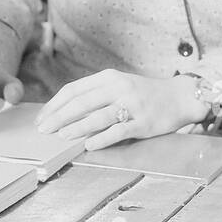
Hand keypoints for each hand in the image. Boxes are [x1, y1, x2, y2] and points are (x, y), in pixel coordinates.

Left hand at [35, 70, 208, 150]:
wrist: (179, 96)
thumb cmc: (143, 93)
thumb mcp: (118, 85)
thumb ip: (95, 95)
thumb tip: (64, 113)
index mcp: (108, 77)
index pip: (74, 89)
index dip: (55, 104)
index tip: (42, 118)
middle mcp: (118, 88)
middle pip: (82, 102)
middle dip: (59, 117)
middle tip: (44, 129)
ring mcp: (131, 105)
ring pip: (98, 116)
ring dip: (77, 127)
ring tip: (62, 135)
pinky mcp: (143, 122)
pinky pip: (119, 131)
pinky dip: (102, 138)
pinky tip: (89, 144)